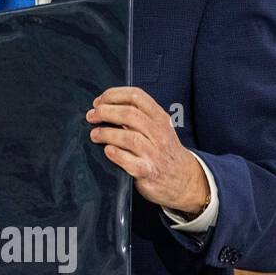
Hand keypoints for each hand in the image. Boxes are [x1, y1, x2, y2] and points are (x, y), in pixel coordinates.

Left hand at [86, 86, 208, 215]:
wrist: (183, 179)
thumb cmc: (162, 149)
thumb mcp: (158, 127)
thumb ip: (136, 115)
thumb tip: (102, 105)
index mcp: (160, 118)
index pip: (136, 96)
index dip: (113, 95)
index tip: (98, 101)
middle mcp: (159, 133)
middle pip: (129, 115)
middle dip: (105, 112)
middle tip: (91, 116)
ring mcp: (155, 153)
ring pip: (128, 137)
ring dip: (106, 133)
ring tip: (94, 134)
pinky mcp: (148, 172)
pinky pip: (130, 162)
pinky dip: (116, 154)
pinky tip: (108, 150)